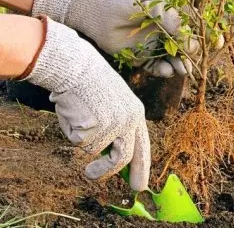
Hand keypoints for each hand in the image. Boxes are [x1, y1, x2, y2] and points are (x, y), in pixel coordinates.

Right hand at [23, 17, 150, 190]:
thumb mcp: (113, 103)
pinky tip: (74, 112)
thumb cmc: (91, 83)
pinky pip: (79, 142)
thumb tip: (111, 156)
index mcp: (136, 114)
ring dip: (83, 140)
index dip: (141, 168)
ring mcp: (112, 126)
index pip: (143, 147)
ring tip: (78, 122)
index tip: (138, 184)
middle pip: (123, 158)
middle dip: (108, 172)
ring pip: (95, 150)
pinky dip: (72, 131)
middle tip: (91, 176)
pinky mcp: (95, 128)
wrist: (77, 66)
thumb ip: (117, 127)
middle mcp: (129, 121)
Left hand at [31, 0, 198, 77]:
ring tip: (182, 70)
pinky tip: (166, 71)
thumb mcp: (148, 1)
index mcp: (169, 13)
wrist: (92, 10)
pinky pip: (156, 66)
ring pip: (173, 58)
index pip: (191, 26)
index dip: (202, 35)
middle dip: (190, 54)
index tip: (214, 44)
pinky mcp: (141, 57)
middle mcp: (164, 30)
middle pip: (185, 45)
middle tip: (191, 60)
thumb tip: (186, 34)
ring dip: (180, 65)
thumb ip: (168, 16)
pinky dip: (163, 70)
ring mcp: (153, 44)